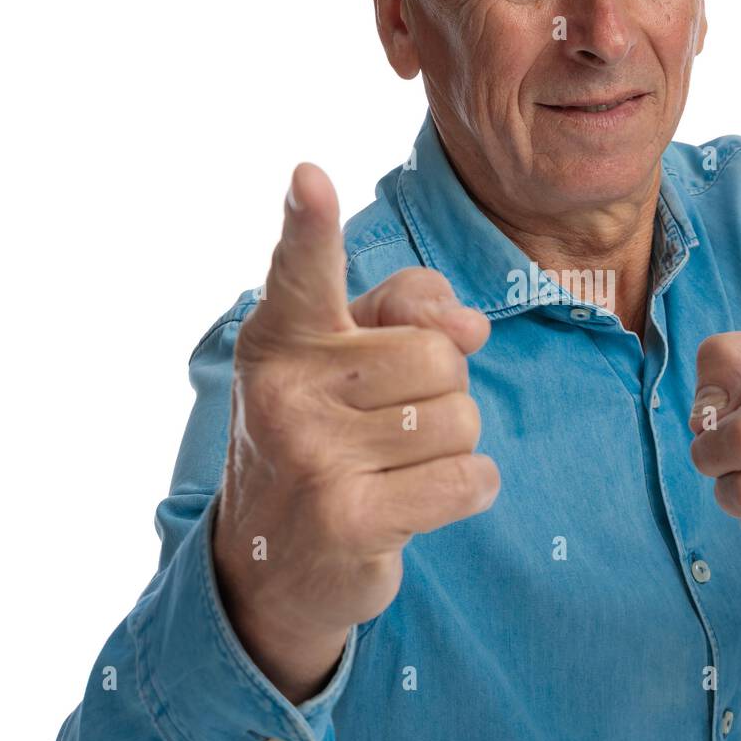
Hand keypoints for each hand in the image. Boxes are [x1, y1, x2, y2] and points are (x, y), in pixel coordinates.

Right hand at [212, 162, 500, 701]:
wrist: (270, 563)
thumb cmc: (325, 437)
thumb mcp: (347, 362)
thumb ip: (408, 311)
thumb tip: (471, 327)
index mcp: (282, 338)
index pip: (302, 270)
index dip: (309, 223)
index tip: (308, 176)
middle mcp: (288, 389)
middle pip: (439, 356)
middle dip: (440, 390)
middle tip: (388, 425)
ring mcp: (314, 455)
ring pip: (461, 418)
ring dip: (449, 446)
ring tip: (393, 466)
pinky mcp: (350, 520)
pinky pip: (471, 478)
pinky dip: (467, 490)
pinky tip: (418, 502)